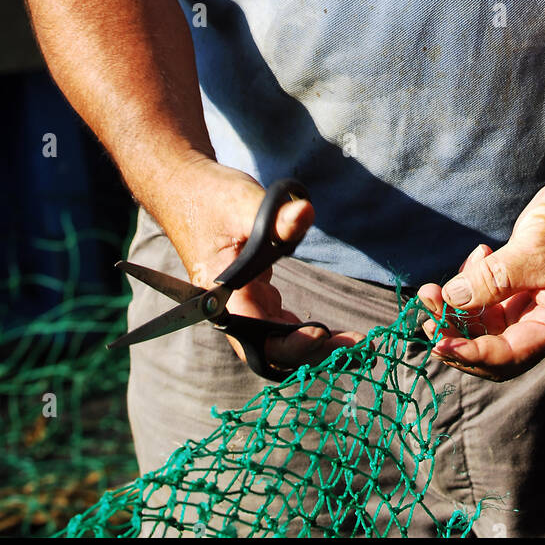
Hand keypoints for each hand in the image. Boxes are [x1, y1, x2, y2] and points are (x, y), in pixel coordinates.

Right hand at [157, 153, 363, 370]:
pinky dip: (307, 333)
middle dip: (316, 354)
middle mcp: (232, 310)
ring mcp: (244, 306)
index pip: (256, 338)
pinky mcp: (254, 298)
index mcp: (223, 295)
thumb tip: (305, 213)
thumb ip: (275, 216)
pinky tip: (337, 334)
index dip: (290, 345)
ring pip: (280, 344)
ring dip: (317, 348)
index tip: (321, 331)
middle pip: (274, 351)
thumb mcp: (242, 202)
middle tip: (360, 348)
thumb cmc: (209, 197)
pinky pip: (281, 328)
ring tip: (358, 346)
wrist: (185, 190)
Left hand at [417, 174, 544, 381]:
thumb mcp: (534, 252)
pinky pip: (493, 295)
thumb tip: (451, 299)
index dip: (469, 352)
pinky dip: (477, 281)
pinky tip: (479, 254)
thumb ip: (492, 280)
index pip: (507, 356)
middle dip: (457, 328)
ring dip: (461, 303)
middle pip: (493, 344)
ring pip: (488, 319)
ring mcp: (537, 302)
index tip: (436, 338)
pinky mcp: (527, 282)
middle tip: (426, 303)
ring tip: (445, 278)